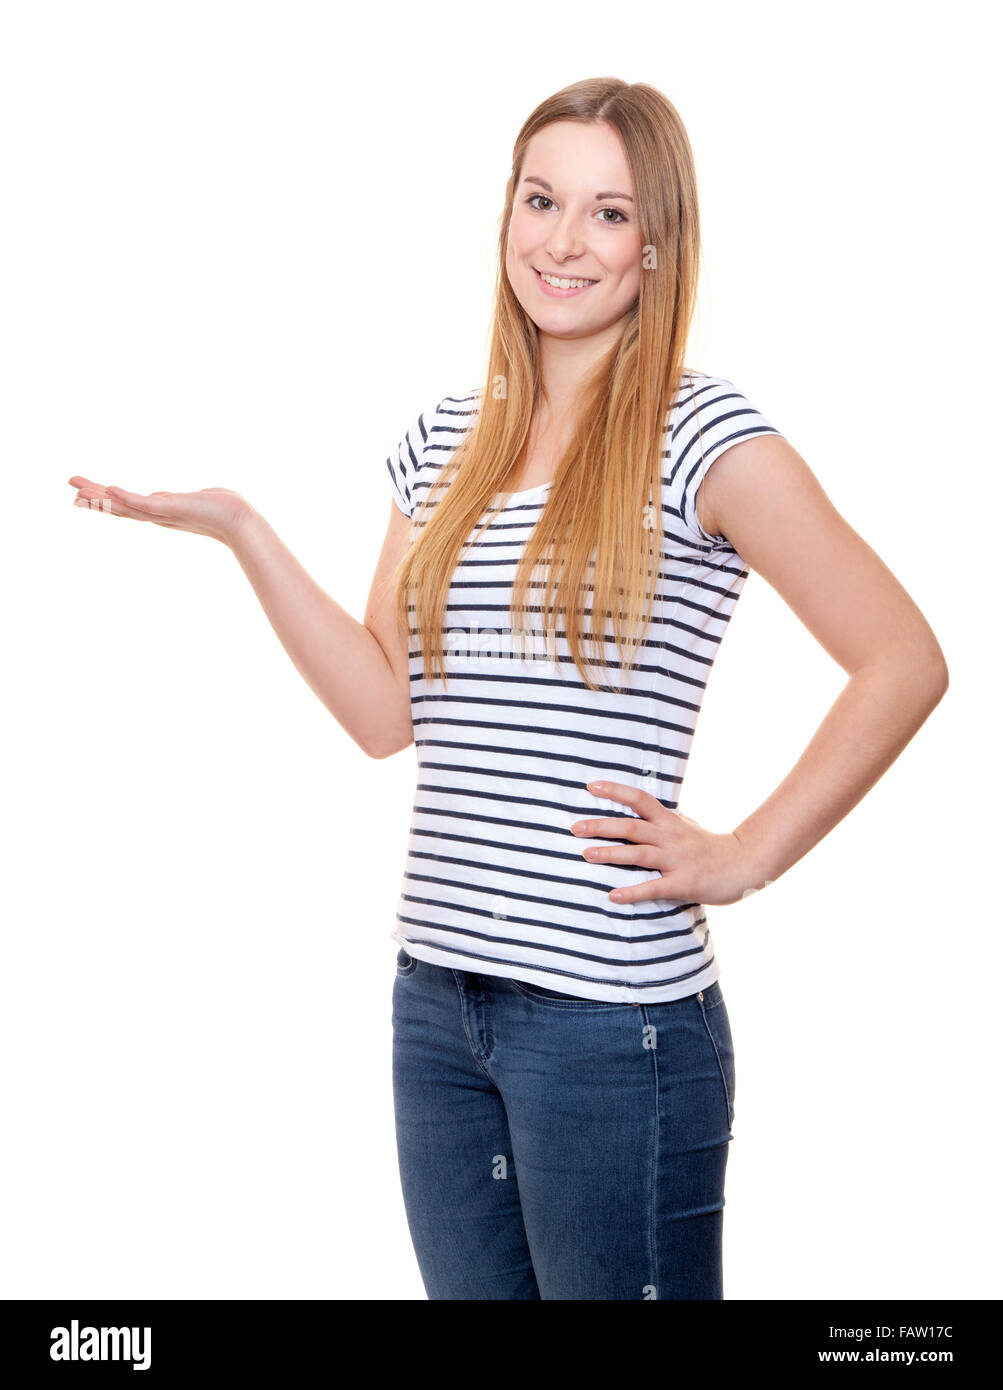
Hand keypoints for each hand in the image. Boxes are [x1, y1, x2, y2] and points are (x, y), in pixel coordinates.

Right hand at [69, 476, 253, 546]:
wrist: (238, 520)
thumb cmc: (219, 509)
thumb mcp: (187, 500)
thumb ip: (169, 500)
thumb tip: (158, 496)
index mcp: (159, 512)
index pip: (124, 506)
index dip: (102, 500)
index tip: (82, 493)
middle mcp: (157, 515)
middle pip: (118, 508)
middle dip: (94, 498)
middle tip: (70, 488)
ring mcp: (163, 513)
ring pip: (126, 507)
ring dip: (102, 499)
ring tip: (80, 492)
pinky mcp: (172, 508)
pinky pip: (145, 503)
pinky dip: (128, 498)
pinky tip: (111, 490)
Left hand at [569, 779, 763, 906]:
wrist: (744, 864)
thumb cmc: (709, 846)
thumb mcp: (685, 825)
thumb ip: (662, 819)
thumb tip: (639, 808)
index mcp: (669, 821)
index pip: (639, 799)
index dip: (615, 791)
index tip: (591, 786)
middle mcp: (670, 837)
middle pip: (631, 826)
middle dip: (601, 826)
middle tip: (574, 827)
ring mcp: (676, 860)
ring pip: (638, 854)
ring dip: (610, 854)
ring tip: (586, 855)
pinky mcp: (683, 883)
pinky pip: (653, 888)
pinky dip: (632, 891)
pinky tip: (613, 895)